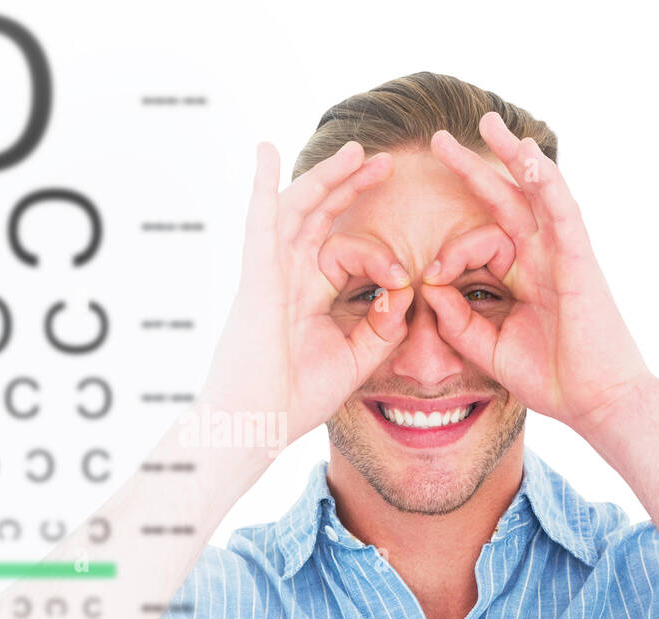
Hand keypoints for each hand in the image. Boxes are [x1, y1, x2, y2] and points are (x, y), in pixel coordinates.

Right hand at [198, 140, 415, 462]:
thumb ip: (382, 327)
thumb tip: (405, 292)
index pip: (342, 253)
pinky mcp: (257, 281)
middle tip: (384, 163)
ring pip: (296, 210)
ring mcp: (268, 276)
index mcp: (305, 297)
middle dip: (350, 187)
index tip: (400, 280)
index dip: (378, 258)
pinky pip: (260, 224)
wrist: (253, 428)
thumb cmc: (292, 401)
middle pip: (317, 217)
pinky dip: (262, 186)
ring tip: (356, 150)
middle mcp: (284, 279)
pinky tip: (265, 151)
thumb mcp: (354, 360)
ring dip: (325, 177)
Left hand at [418, 112, 652, 437]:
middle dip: (475, 166)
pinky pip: (564, 216)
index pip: (479, 242)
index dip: (448, 253)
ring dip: (514, 157)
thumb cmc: (553, 378)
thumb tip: (429, 288)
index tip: (428, 277)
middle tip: (440, 137)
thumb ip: (458, 320)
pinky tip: (529, 157)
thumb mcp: (489, 349)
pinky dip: (547, 184)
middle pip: (507, 199)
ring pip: (538, 193)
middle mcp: (543, 257)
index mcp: (523, 276)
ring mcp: (564, 256)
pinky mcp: (581, 264)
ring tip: (489, 124)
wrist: (598, 404)